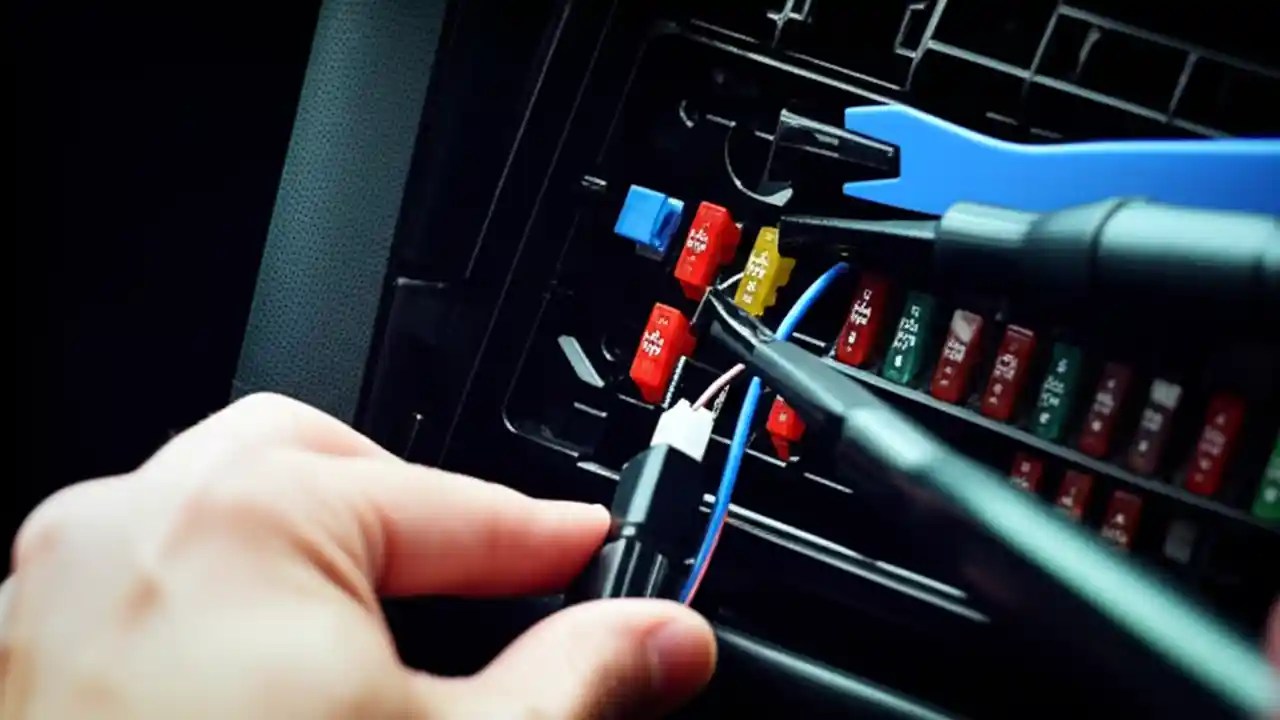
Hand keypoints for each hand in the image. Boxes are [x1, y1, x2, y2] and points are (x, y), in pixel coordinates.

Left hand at [0, 394, 715, 717]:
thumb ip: (579, 681)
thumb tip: (662, 640)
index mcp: (245, 522)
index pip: (452, 502)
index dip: (544, 534)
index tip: (590, 548)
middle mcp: (133, 531)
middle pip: (321, 459)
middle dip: (415, 509)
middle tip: (490, 571)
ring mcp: (61, 594)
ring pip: (224, 501)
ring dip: (320, 540)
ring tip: (386, 616)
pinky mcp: (32, 657)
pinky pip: (151, 571)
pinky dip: (234, 593)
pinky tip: (280, 667)